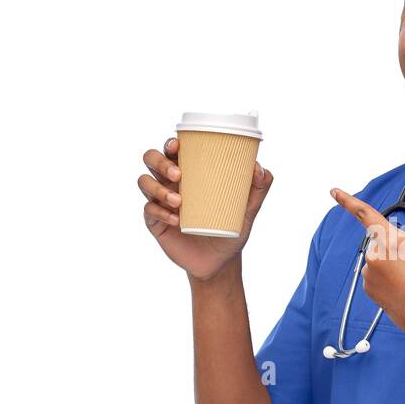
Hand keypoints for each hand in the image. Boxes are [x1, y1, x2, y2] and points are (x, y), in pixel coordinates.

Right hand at [140, 136, 272, 280]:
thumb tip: (259, 169)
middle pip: (151, 159)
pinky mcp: (155, 222)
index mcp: (190, 172)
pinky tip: (175, 219)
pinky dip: (160, 212)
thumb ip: (259, 187)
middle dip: (160, 162)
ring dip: (158, 188)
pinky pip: (148, 211)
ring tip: (178, 201)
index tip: (178, 145)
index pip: (173, 149)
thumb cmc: (231, 227)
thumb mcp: (248, 208)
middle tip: (178, 174)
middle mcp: (171, 182)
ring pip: (144, 182)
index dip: (170, 143)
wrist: (221, 261)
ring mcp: (160, 201)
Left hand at [329, 187, 404, 343]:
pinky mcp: (371, 292)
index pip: (366, 215)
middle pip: (387, 243)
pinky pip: (381, 276)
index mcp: (390, 242)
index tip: (334, 192)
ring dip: (398, 265)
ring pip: (385, 260)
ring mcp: (370, 277)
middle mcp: (374, 258)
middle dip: (402, 248)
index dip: (348, 201)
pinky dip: (393, 279)